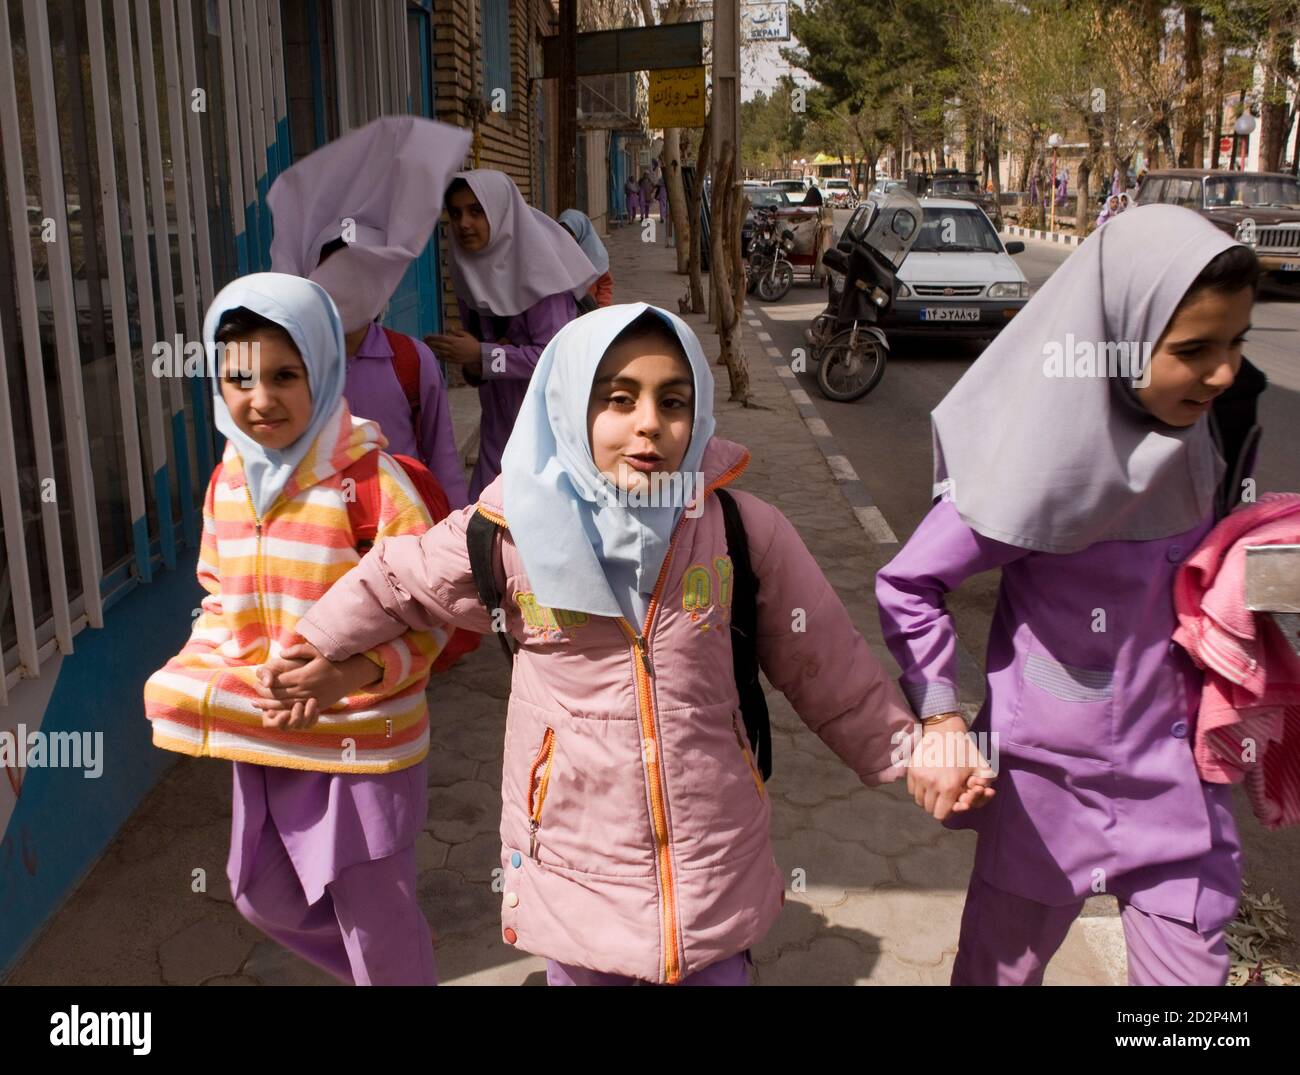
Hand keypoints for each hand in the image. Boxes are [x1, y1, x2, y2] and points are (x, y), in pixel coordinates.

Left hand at [253, 641, 381, 728]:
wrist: (351, 674)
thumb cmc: (332, 661)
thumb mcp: (316, 651)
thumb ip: (298, 650)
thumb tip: (281, 654)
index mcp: (303, 676)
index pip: (278, 682)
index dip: (265, 683)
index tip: (256, 680)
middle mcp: (305, 689)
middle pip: (278, 695)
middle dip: (264, 695)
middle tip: (253, 692)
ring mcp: (310, 699)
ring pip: (284, 705)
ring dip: (269, 706)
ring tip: (257, 704)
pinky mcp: (315, 705)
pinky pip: (296, 710)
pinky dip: (282, 711)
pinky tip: (274, 711)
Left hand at [425, 329, 481, 365]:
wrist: (479, 355)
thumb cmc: (473, 344)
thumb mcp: (466, 335)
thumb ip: (457, 332)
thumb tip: (450, 327)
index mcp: (454, 340)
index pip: (440, 338)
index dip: (432, 337)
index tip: (426, 336)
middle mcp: (451, 348)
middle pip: (437, 345)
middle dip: (430, 343)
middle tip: (424, 341)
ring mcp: (452, 355)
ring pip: (439, 352)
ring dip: (433, 350)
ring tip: (428, 347)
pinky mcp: (454, 360)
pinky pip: (444, 358)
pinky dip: (439, 356)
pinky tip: (436, 354)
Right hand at [906, 713, 996, 820]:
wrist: (945, 730)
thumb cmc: (965, 750)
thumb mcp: (981, 767)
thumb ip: (984, 786)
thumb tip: (975, 801)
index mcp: (949, 786)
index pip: (941, 815)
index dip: (948, 811)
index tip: (953, 803)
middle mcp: (931, 784)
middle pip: (929, 809)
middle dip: (938, 806)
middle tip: (945, 796)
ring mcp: (919, 777)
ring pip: (919, 800)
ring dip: (928, 798)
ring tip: (936, 789)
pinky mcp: (911, 770)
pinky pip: (912, 790)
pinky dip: (919, 790)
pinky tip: (928, 782)